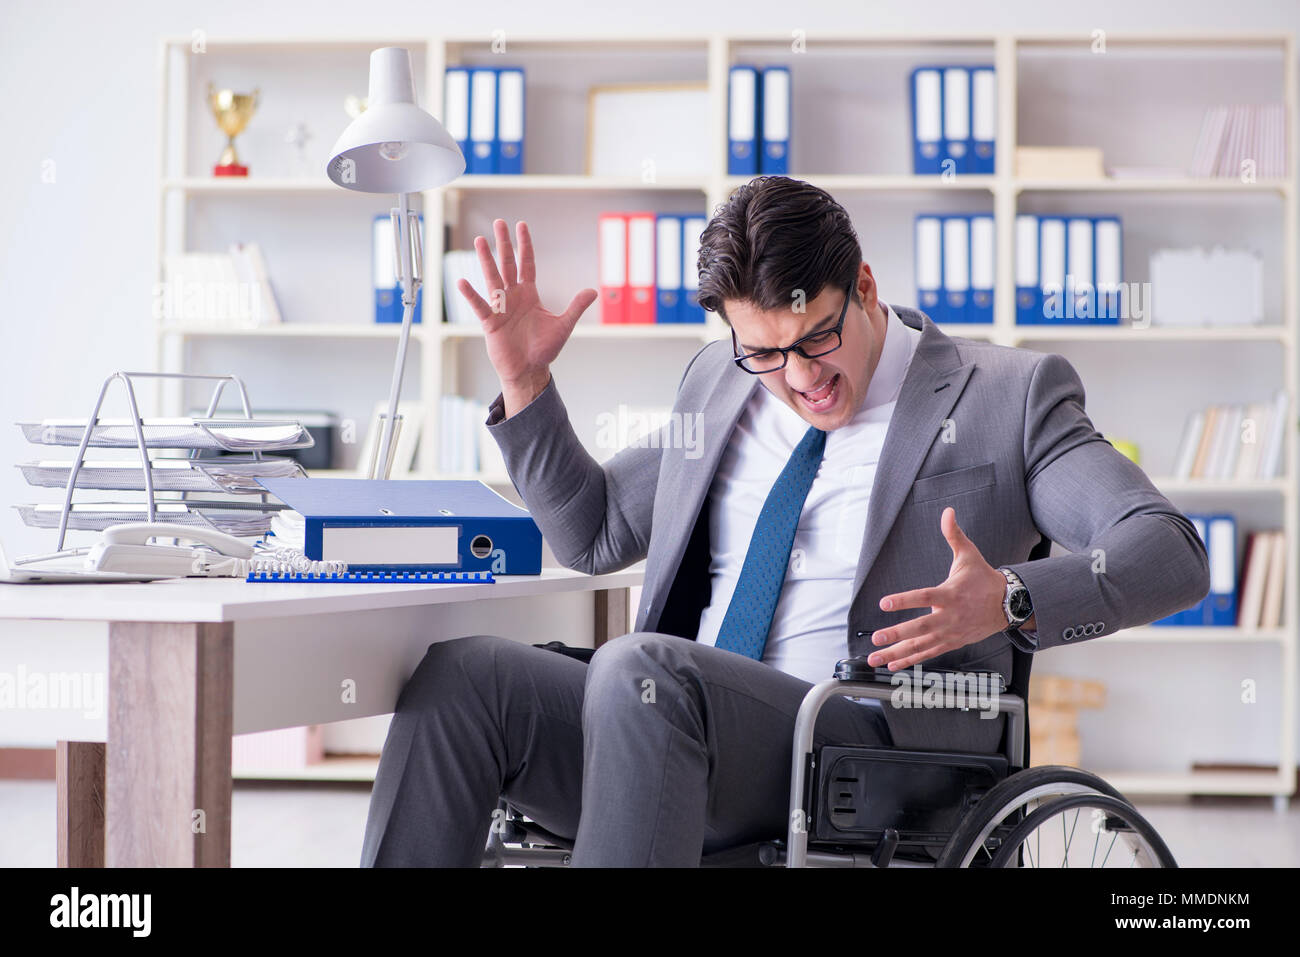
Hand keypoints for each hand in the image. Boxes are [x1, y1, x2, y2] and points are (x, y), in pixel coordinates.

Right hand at [457, 219, 597, 397]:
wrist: (529, 370)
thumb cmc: (544, 349)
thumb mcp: (563, 326)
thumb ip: (575, 307)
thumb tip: (593, 291)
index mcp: (529, 294)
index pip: (527, 263)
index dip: (525, 245)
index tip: (521, 225)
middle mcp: (513, 296)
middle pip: (507, 264)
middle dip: (504, 243)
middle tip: (498, 222)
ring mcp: (501, 307)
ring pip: (493, 278)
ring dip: (486, 259)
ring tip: (480, 240)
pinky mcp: (491, 322)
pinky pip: (480, 306)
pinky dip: (472, 295)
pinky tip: (463, 282)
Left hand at [867, 507, 1010, 669]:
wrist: (1008, 605)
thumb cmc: (983, 579)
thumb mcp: (969, 555)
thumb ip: (954, 535)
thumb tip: (947, 512)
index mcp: (950, 594)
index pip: (923, 596)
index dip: (903, 600)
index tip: (883, 603)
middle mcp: (949, 616)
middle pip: (920, 627)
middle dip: (896, 634)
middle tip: (876, 638)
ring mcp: (950, 633)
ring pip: (920, 645)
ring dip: (896, 653)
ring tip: (874, 658)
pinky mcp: (951, 643)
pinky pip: (927, 654)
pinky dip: (909, 660)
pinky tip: (891, 664)